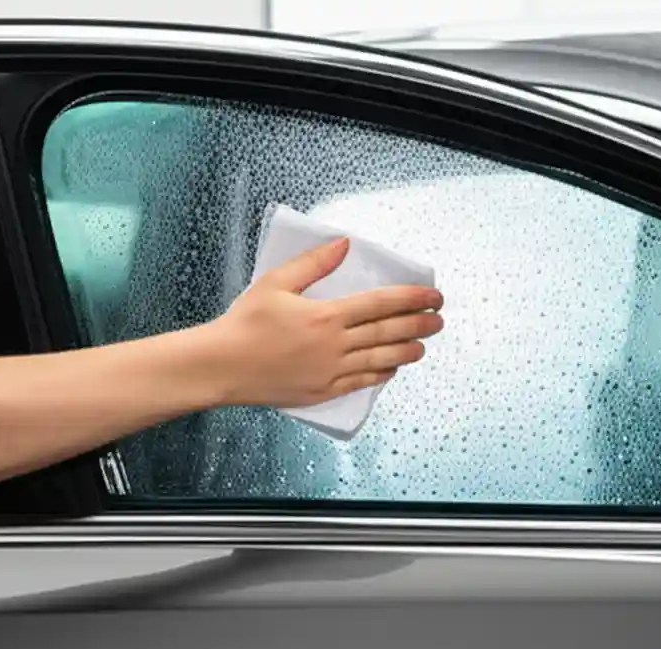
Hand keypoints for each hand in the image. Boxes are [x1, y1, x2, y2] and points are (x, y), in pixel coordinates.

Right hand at [208, 238, 443, 406]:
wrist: (222, 366)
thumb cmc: (244, 323)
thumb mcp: (276, 282)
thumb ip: (313, 264)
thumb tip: (344, 245)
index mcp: (326, 316)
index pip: (381, 304)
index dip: (411, 299)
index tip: (433, 296)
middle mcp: (335, 346)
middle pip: (387, 333)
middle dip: (418, 325)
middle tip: (438, 319)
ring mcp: (331, 372)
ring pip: (380, 360)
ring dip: (406, 352)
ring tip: (424, 346)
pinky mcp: (322, 391)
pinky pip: (360, 382)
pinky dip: (380, 374)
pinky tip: (392, 368)